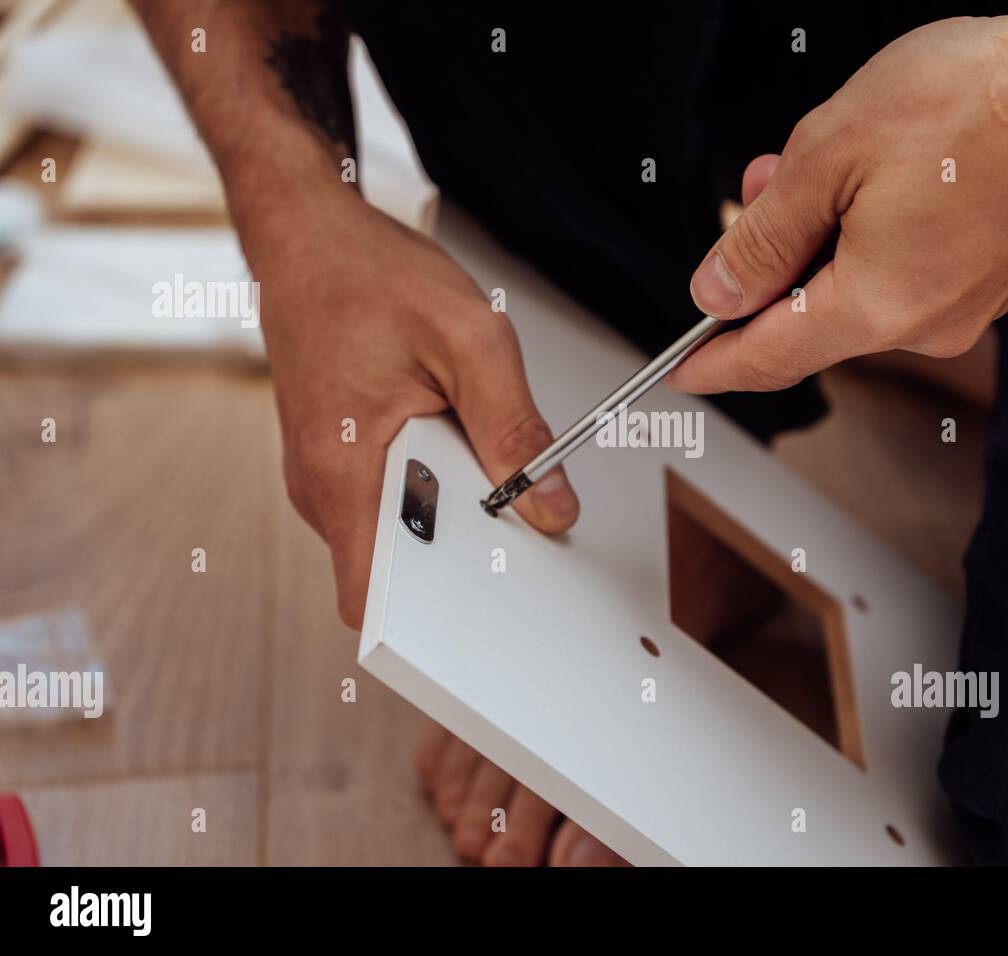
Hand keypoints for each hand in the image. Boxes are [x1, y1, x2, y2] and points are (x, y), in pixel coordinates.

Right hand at [249, 188, 578, 627]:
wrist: (309, 237)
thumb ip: (513, 430)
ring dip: (455, 516)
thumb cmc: (369, 276)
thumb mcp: (469, 341)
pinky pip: (400, 501)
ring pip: (405, 535)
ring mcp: (330, 479)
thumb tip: (550, 506)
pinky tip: (463, 446)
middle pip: (401, 574)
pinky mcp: (345, 462)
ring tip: (488, 464)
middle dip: (464, 561)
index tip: (488, 610)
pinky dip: (440, 487)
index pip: (373, 602)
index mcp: (343, 473)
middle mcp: (324, 489)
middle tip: (517, 521)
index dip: (432, 624)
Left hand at [669, 0, 1007, 393]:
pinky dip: (869, 240)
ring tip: (820, 165)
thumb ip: (760, 239)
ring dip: (820, 242)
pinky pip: (904, 276)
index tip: (679, 371)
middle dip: (769, 266)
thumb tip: (717, 295)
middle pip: (810, 320)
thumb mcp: (828, 156)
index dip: (713, 364)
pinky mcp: (992, 280)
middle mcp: (925, 326)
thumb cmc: (976, 100)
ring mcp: (967, 307)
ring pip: (857, 292)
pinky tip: (874, 181)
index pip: (767, 359)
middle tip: (757, 191)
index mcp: (875, 307)